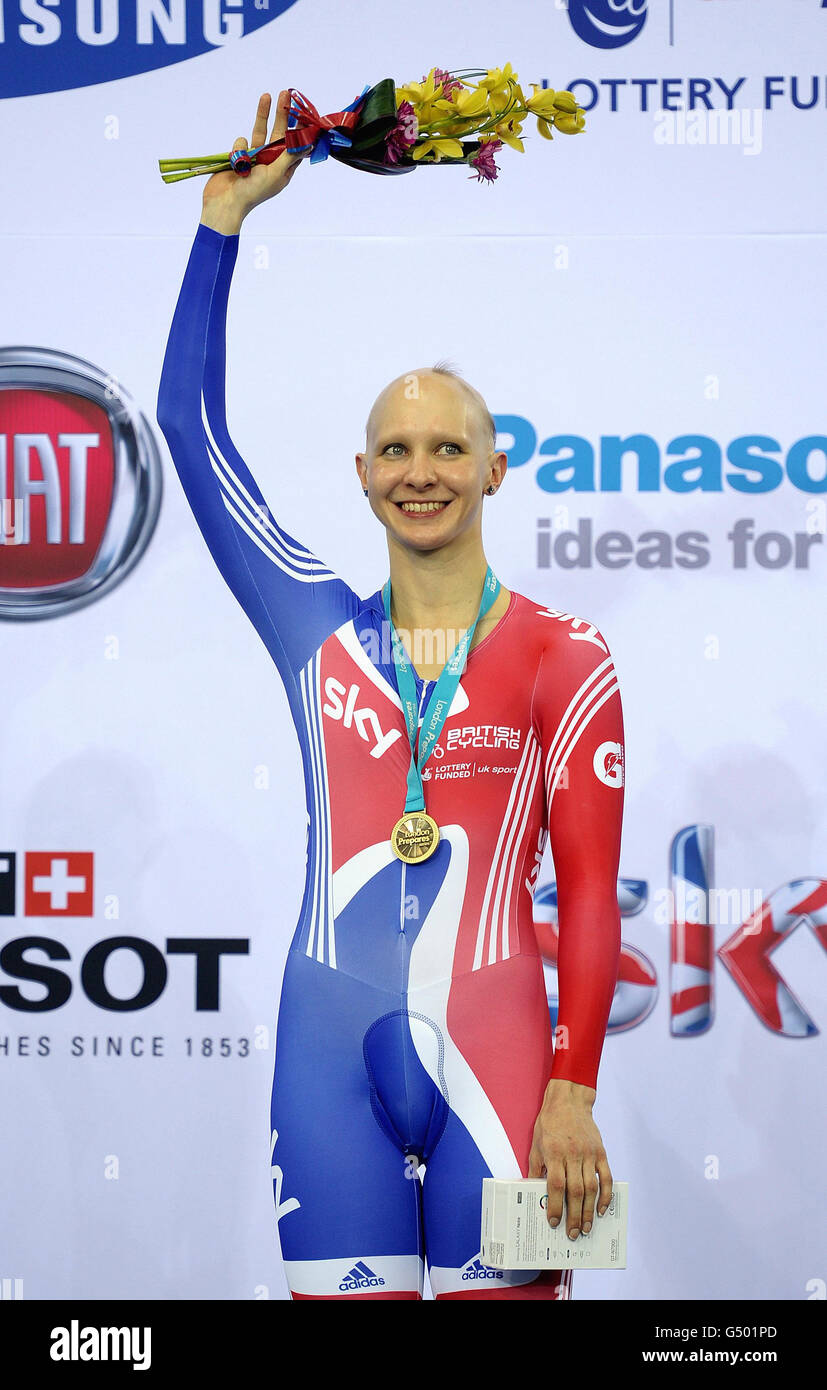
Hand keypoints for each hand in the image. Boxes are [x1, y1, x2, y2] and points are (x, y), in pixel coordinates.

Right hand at [200, 90, 303, 234]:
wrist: (224, 202)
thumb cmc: (252, 193)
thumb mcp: (275, 174)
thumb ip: (290, 156)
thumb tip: (308, 143)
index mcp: (283, 169)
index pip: (296, 145)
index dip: (300, 129)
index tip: (304, 111)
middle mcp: (270, 162)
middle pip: (279, 133)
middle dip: (282, 113)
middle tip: (287, 93)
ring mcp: (254, 158)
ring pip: (260, 131)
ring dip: (263, 114)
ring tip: (267, 95)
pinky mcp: (239, 156)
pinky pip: (241, 142)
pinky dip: (239, 148)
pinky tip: (236, 161)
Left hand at [528, 1079, 612, 1238]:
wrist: (569, 1100)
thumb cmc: (549, 1123)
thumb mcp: (535, 1144)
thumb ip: (536, 1168)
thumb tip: (534, 1192)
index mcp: (554, 1153)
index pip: (555, 1185)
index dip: (555, 1206)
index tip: (554, 1223)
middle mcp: (573, 1155)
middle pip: (575, 1191)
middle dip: (574, 1216)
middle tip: (573, 1234)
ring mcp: (589, 1154)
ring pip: (591, 1188)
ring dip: (589, 1211)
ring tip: (586, 1228)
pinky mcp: (600, 1152)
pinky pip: (606, 1177)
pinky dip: (606, 1195)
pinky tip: (602, 1209)